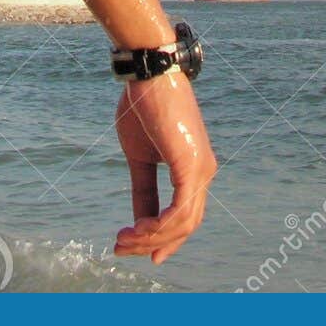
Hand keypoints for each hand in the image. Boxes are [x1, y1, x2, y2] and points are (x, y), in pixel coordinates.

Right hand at [113, 70, 216, 264]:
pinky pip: (181, 211)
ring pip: (183, 224)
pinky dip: (160, 227)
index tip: (138, 252)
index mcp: (193, 168)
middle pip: (184, 226)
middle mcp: (204, 172)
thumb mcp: (139, 156)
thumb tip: (139, 220)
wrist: (149, 73)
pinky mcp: (191, 165)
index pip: (184, 216)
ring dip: (151, 238)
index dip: (163, 240)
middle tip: (121, 249)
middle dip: (152, 244)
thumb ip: (144, 188)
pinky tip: (138, 229)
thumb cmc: (143, 106)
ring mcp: (201, 169)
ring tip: (123, 239)